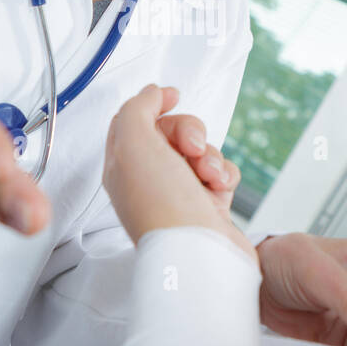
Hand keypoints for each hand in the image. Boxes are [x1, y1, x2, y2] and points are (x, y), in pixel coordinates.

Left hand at [102, 83, 254, 262]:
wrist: (200, 252)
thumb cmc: (163, 206)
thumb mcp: (133, 143)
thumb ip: (137, 108)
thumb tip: (152, 93)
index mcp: (122, 165)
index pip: (132, 121)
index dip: (152, 103)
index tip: (172, 96)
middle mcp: (148, 180)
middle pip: (171, 132)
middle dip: (189, 132)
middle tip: (193, 148)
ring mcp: (179, 194)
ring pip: (201, 151)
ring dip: (210, 156)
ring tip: (207, 177)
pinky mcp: (207, 206)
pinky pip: (221, 174)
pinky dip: (224, 176)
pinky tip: (218, 190)